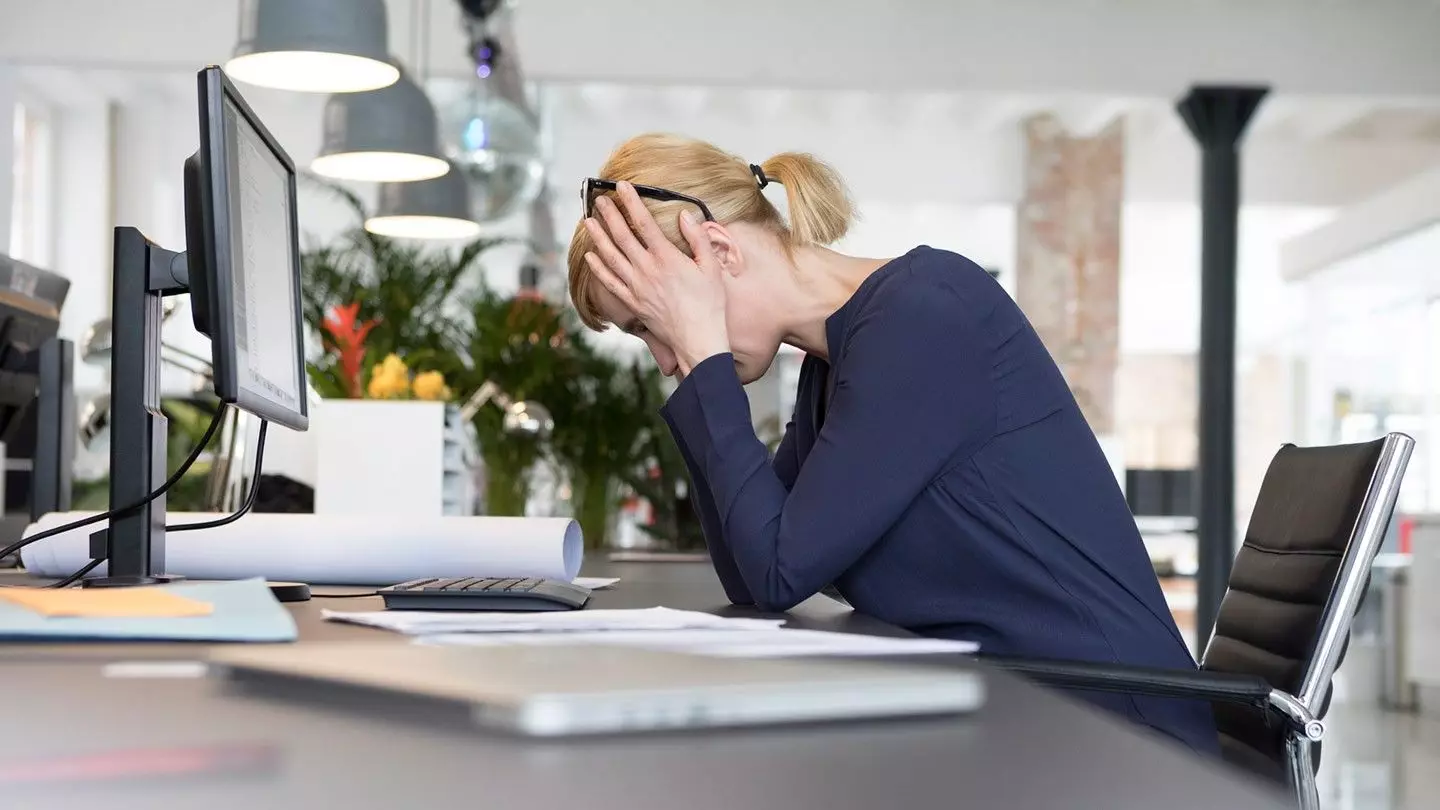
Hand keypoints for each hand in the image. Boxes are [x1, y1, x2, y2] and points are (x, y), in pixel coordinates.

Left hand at [583, 183, 730, 375]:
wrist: (698, 340)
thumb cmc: (709, 305)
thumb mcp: (711, 267)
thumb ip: (697, 238)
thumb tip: (684, 215)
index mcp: (667, 258)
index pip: (644, 223)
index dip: (631, 203)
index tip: (621, 187)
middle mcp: (647, 270)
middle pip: (622, 236)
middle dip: (609, 215)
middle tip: (599, 200)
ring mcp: (637, 287)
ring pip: (611, 257)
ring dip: (598, 237)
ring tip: (588, 221)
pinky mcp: (633, 303)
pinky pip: (610, 282)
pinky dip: (598, 268)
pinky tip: (590, 256)